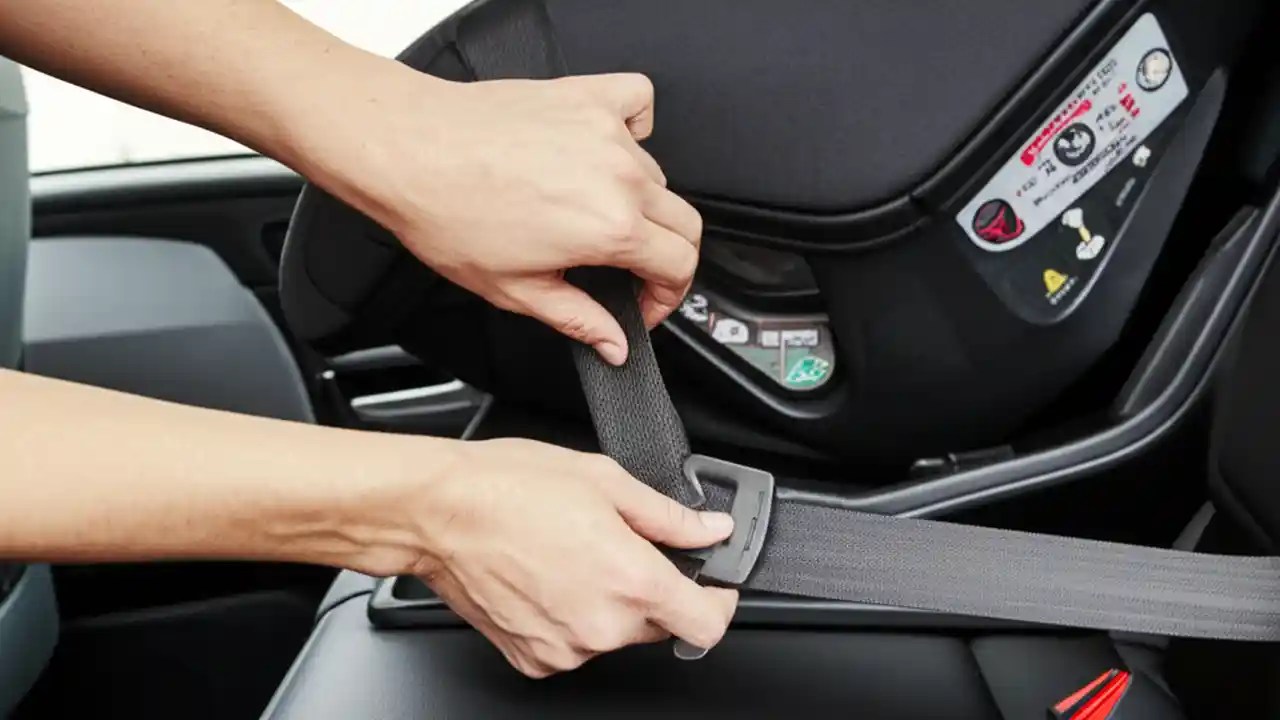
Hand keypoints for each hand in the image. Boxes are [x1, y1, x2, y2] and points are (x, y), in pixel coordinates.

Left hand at [324, 69, 701, 365]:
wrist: (408, 151)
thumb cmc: (446, 212)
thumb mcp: (514, 290)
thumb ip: (579, 319)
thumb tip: (614, 344)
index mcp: (609, 227)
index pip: (681, 266)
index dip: (666, 297)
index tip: (641, 302)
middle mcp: (618, 175)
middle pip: (684, 223)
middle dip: (664, 257)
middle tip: (628, 271)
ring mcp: (606, 131)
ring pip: (657, 175)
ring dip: (640, 202)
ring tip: (593, 214)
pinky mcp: (586, 97)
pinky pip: (640, 103)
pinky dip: (636, 125)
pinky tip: (607, 149)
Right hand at [357, 438, 737, 677]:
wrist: (437, 512)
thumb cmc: (508, 487)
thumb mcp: (605, 480)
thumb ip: (669, 515)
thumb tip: (710, 529)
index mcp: (632, 581)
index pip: (709, 624)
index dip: (719, 601)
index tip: (712, 583)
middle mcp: (602, 626)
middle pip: (660, 625)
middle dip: (651, 589)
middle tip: (617, 546)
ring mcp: (566, 648)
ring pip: (614, 634)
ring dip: (608, 603)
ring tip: (571, 555)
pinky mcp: (533, 659)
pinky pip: (573, 645)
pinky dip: (571, 618)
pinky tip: (548, 578)